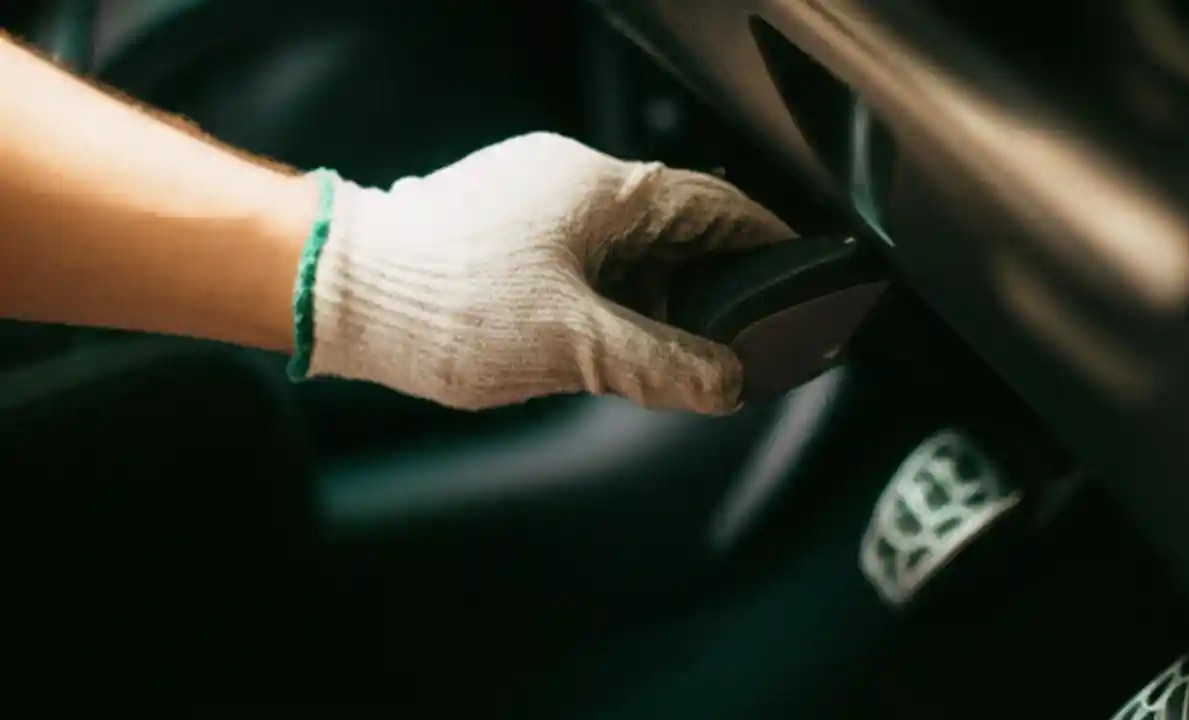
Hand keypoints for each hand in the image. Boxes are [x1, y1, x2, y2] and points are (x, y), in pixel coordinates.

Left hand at [291, 132, 792, 413]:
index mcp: (601, 190)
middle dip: (709, 281)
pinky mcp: (502, 229)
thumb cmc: (442, 299)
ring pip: (624, 247)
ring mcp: (533, 202)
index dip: (763, 238)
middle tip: (738, 333)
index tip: (796, 267)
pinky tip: (607, 339)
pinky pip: (580, 258)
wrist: (339, 291)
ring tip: (672, 352)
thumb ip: (660, 364)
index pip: (713, 203)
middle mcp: (571, 183)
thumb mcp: (572, 344)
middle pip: (671, 226)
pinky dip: (608, 296)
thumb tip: (725, 381)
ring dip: (654, 295)